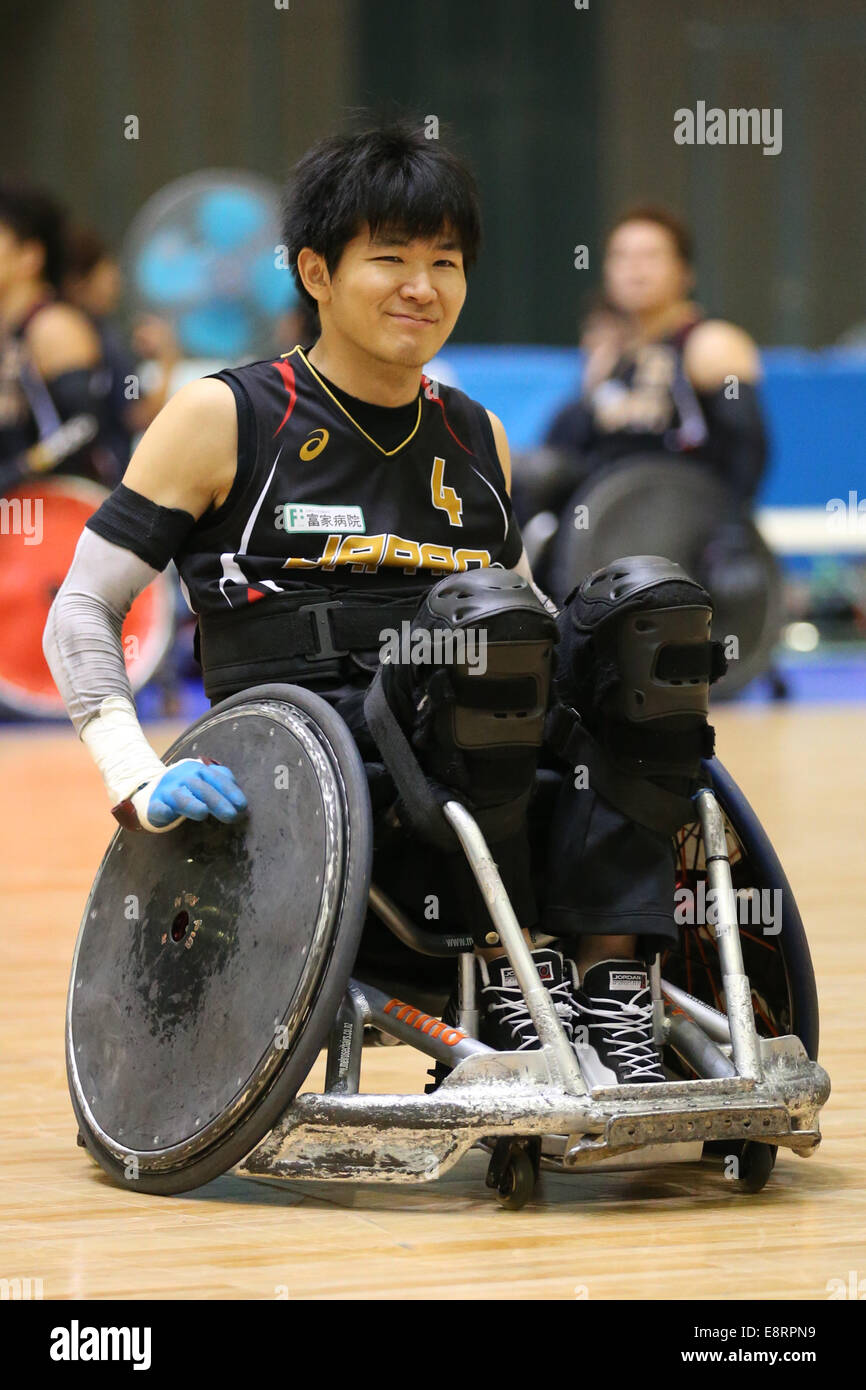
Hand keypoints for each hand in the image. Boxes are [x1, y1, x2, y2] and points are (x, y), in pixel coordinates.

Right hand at [132, 758, 246, 830]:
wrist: (154, 788)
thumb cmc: (188, 786)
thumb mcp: (205, 780)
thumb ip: (223, 782)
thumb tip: (241, 800)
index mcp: (198, 770)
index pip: (217, 778)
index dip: (230, 791)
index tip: (243, 806)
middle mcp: (182, 778)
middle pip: (201, 787)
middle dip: (217, 801)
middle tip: (232, 816)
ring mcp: (167, 790)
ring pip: (179, 796)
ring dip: (191, 803)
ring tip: (203, 813)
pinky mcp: (154, 804)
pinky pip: (156, 807)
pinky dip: (161, 810)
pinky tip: (167, 813)